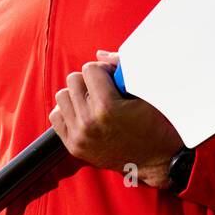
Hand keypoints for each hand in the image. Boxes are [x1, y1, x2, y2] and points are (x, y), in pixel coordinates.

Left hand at [48, 50, 184, 189]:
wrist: (158, 160)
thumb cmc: (156, 124)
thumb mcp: (145, 93)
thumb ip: (121, 68)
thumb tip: (99, 54)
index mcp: (107, 107)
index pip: (89, 69)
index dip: (103, 69)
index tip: (113, 79)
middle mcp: (88, 122)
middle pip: (73, 80)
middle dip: (89, 81)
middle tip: (105, 90)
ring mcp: (79, 137)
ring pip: (62, 97)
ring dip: (77, 95)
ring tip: (94, 101)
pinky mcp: (74, 147)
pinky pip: (56, 117)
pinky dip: (67, 111)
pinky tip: (84, 113)